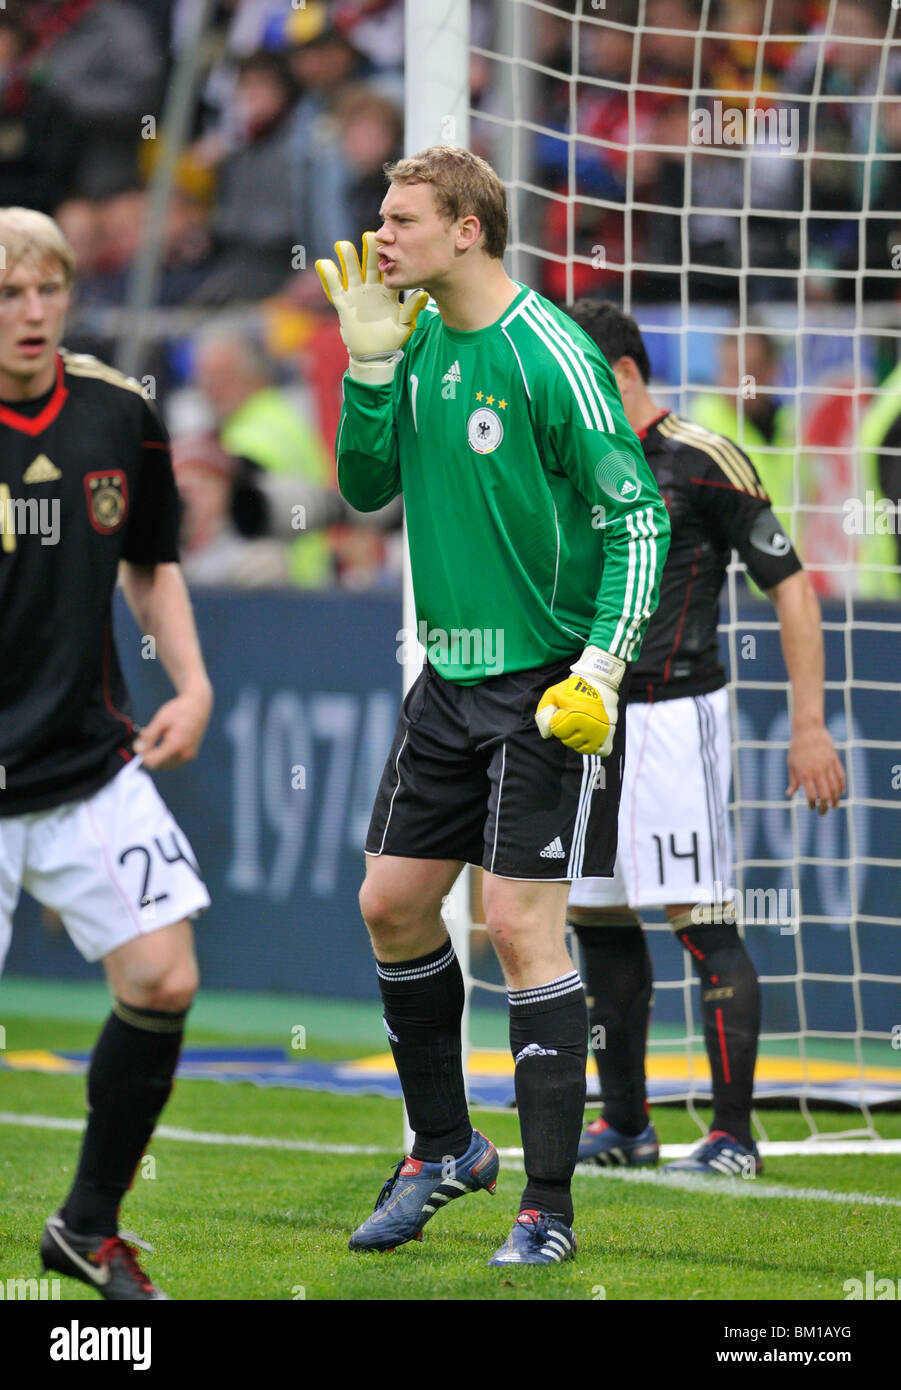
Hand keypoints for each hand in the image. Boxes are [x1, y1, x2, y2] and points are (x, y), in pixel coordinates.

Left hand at [133, 685, 211, 770]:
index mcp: (176, 745)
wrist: (198, 705)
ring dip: (156, 757)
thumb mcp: (160, 720)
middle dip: (148, 756)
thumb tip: (138, 749)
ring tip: (154, 740)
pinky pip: (173, 762)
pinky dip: (165, 756)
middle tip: (144, 741)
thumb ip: (149, 736)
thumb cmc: (179, 710)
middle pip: (158, 766)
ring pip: (165, 766)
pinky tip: (162, 743)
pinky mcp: (191, 755)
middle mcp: (184, 754)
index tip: (139, 743)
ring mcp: (189, 756)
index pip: (153, 762)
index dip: (142, 755)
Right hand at [315, 232, 426, 381]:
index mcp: (387, 290)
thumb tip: (423, 294)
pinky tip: (325, 263)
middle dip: (369, 251)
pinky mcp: (343, 303)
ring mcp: (356, 294)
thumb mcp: (404, 324)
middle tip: (370, 236)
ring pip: (351, 272)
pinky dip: (329, 276)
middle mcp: (371, 288)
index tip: (392, 245)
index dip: (390, 258)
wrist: (374, 353)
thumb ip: (411, 309)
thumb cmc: (390, 338)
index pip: (388, 270)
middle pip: (369, 265)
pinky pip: (335, 288)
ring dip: (347, 258)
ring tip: (343, 246)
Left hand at [535, 647, 625, 756]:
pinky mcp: (606, 735)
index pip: (557, 731)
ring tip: (577, 724)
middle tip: (570, 717)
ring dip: (574, 738)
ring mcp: (599, 732)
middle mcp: (588, 726)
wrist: (599, 683)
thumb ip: (543, 713)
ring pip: (579, 747)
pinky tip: (585, 736)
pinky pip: (593, 750)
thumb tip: (546, 734)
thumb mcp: (553, 694)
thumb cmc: (574, 689)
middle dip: (564, 731)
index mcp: (575, 715)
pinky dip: (587, 746)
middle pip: (567, 741)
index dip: (555, 721)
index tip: (561, 712)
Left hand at [786, 722, 844, 812]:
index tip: (811, 807)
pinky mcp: (835, 760)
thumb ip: (793, 781)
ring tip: (834, 806)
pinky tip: (840, 792)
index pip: (811, 796)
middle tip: (824, 812)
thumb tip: (789, 794)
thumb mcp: (792, 764)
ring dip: (836, 799)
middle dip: (825, 806)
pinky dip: (842, 786)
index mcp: (805, 774)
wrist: (808, 730)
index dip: (812, 804)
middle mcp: (818, 772)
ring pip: (835, 787)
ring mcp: (828, 766)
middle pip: (825, 795)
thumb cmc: (797, 748)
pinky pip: (841, 777)